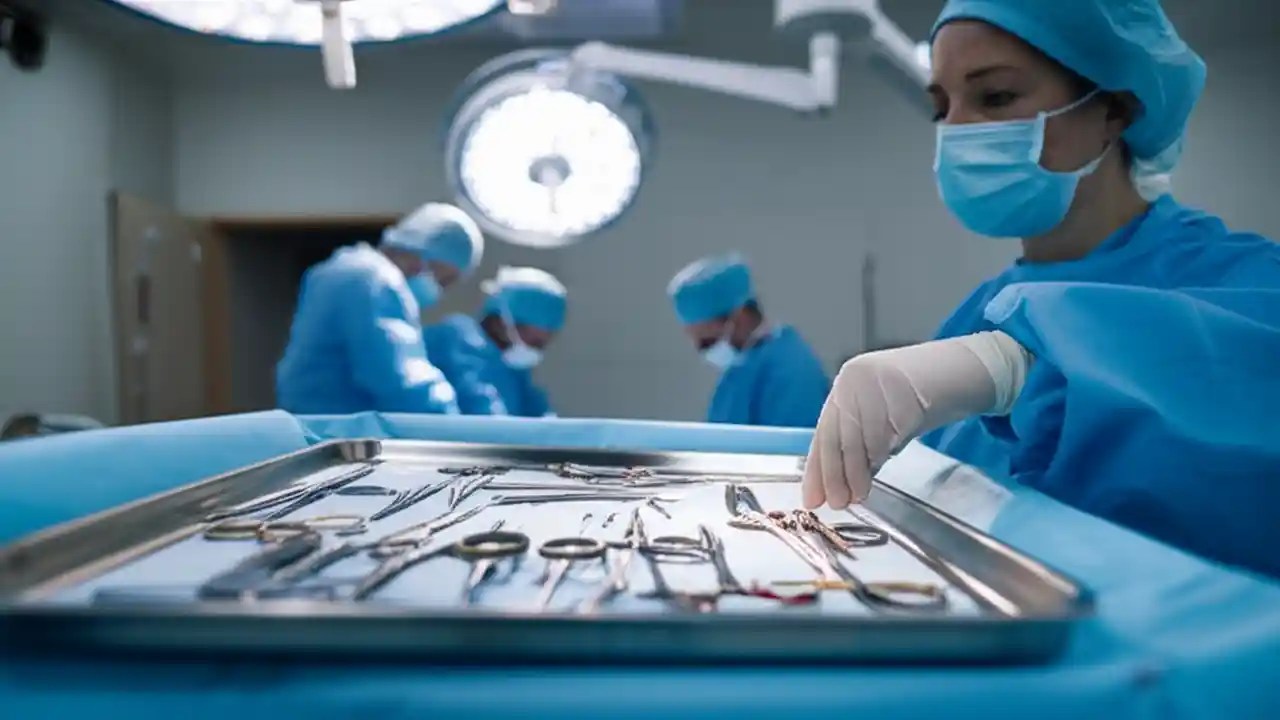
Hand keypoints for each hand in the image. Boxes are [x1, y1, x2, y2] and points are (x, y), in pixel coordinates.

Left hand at [801, 332, 1027, 509]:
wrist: (959, 370)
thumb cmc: (918, 397)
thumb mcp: (881, 418)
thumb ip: (861, 445)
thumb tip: (840, 485)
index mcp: (846, 384)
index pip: (825, 431)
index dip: (818, 468)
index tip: (813, 497)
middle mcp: (855, 380)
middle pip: (838, 436)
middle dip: (836, 474)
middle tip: (838, 502)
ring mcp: (878, 385)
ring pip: (860, 438)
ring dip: (857, 472)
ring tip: (859, 494)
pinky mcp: (903, 393)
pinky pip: (886, 433)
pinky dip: (879, 458)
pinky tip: (876, 472)